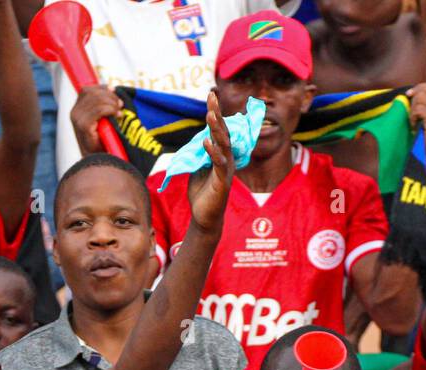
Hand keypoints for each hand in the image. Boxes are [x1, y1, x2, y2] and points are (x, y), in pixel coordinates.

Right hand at [70, 85, 121, 156]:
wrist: (99, 161)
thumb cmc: (102, 141)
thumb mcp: (101, 119)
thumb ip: (102, 105)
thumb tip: (112, 88)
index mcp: (76, 109)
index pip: (87, 90)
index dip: (102, 88)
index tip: (115, 92)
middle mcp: (74, 113)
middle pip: (93, 93)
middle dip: (110, 96)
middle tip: (121, 105)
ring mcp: (77, 119)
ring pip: (97, 100)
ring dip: (112, 103)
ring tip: (120, 112)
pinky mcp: (83, 126)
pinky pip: (100, 110)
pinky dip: (111, 110)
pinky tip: (118, 116)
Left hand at [186, 90, 232, 233]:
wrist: (204, 217)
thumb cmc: (202, 193)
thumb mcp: (198, 168)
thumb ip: (200, 153)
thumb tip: (198, 138)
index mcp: (222, 155)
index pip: (219, 130)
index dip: (215, 113)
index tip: (211, 95)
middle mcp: (227, 159)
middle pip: (224, 133)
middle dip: (217, 114)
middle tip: (212, 97)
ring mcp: (226, 170)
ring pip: (224, 145)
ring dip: (217, 130)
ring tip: (210, 115)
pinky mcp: (222, 182)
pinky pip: (219, 164)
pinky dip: (213, 152)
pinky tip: (206, 141)